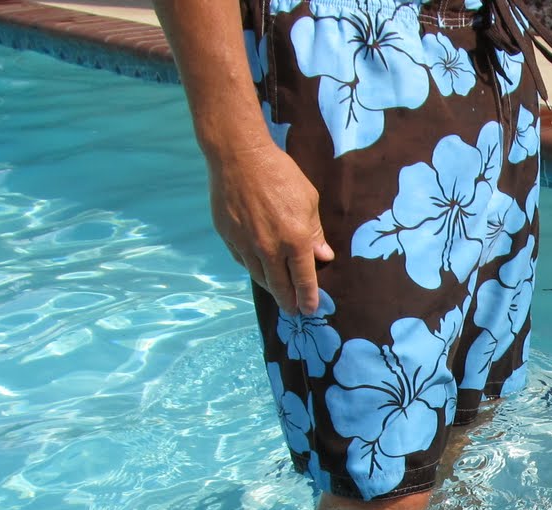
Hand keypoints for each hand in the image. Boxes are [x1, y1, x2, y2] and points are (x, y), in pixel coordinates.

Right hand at [208, 142, 334, 314]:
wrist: (238, 155)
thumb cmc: (279, 173)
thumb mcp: (308, 200)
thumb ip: (315, 232)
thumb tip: (323, 256)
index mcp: (295, 240)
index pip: (304, 280)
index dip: (308, 298)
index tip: (311, 309)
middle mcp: (269, 248)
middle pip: (280, 286)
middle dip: (289, 302)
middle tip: (294, 311)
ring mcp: (245, 244)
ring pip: (260, 277)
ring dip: (271, 289)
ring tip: (278, 294)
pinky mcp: (228, 237)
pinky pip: (243, 261)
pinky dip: (253, 269)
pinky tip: (259, 270)